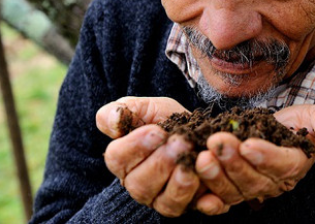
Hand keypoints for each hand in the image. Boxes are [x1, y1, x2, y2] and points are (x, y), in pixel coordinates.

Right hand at [96, 97, 201, 216]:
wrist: (200, 131)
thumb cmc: (169, 120)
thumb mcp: (148, 108)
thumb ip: (125, 110)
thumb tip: (113, 120)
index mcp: (123, 160)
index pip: (117, 158)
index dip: (136, 146)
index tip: (158, 131)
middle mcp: (136, 184)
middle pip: (139, 183)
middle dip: (161, 161)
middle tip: (181, 141)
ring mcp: (158, 199)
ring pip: (161, 200)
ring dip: (177, 180)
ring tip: (191, 159)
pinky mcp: (180, 206)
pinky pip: (182, 207)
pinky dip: (193, 193)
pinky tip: (200, 176)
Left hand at [193, 104, 314, 211]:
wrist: (282, 130)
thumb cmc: (302, 123)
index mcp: (295, 165)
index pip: (282, 165)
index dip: (265, 157)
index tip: (248, 143)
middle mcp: (272, 183)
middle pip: (253, 180)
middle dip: (233, 162)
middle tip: (216, 141)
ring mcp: (249, 187)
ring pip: (232, 189)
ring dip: (215, 175)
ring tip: (201, 156)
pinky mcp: (230, 186)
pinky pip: (218, 198)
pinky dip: (207, 197)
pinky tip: (195, 190)